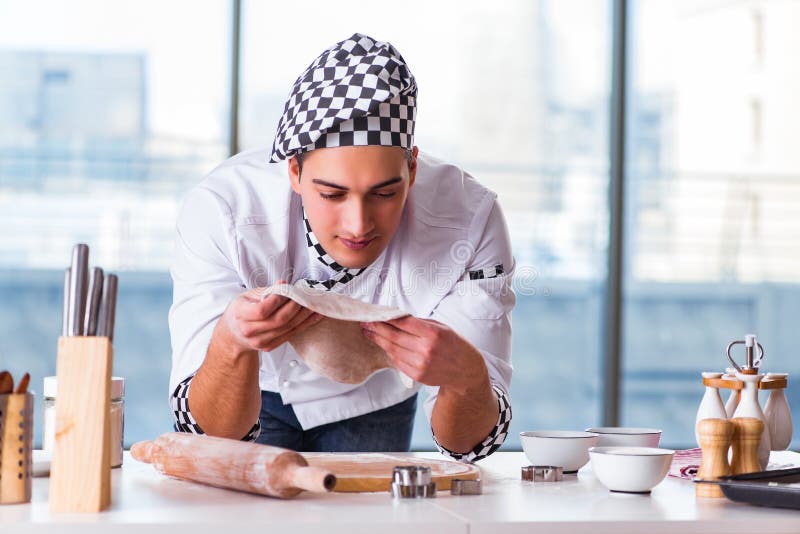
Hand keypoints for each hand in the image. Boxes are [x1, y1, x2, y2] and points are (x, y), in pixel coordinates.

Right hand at [218, 280, 322, 352]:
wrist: (233, 333)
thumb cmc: (241, 310)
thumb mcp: (247, 296)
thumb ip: (266, 291)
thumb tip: (284, 284)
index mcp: (240, 314)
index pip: (262, 310)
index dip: (277, 300)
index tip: (287, 289)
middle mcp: (249, 330)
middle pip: (278, 320)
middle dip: (295, 307)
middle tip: (306, 297)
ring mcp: (259, 341)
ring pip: (287, 328)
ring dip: (303, 317)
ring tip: (313, 305)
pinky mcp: (269, 347)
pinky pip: (290, 335)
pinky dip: (303, 325)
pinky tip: (312, 317)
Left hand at [360, 316, 488, 394]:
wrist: (465, 371)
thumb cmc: (454, 344)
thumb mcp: (441, 327)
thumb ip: (420, 323)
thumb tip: (396, 317)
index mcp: (433, 333)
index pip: (403, 323)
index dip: (386, 319)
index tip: (374, 315)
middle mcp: (426, 349)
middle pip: (394, 337)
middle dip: (377, 329)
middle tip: (365, 323)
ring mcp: (421, 364)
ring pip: (392, 350)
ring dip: (379, 341)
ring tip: (369, 333)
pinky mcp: (417, 375)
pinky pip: (397, 361)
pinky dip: (389, 352)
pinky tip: (384, 345)